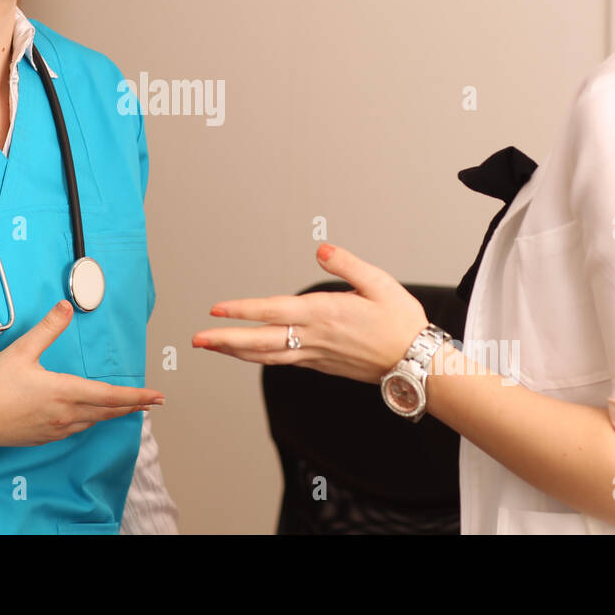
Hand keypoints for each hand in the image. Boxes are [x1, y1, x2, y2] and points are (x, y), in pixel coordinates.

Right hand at [0, 300, 163, 446]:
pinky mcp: (45, 437)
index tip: (157, 397)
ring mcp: (56, 429)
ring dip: (113, 414)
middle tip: (152, 403)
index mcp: (64, 392)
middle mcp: (66, 414)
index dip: (137, 396)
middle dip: (132, 406)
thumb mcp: (22, 350)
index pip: (110, 396)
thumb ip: (48, 328)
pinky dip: (91, 422)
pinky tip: (90, 418)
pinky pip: (76, 430)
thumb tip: (66, 306)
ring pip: (93, 422)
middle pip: (108, 411)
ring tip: (127, 408)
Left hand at [191, 243, 429, 383]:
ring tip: (212, 346)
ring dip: (235, 352)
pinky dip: (258, 357)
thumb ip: (347, 264)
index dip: (242, 311)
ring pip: (266, 356)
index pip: (272, 312)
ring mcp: (315, 355)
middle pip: (259, 342)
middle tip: (197, 339)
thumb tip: (321, 248)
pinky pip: (281, 361)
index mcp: (323, 315)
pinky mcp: (321, 365)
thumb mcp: (379, 283)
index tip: (217, 309)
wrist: (417, 364)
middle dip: (225, 340)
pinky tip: (248, 353)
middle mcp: (313, 338)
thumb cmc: (401, 323)